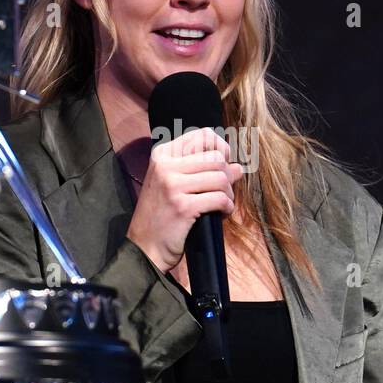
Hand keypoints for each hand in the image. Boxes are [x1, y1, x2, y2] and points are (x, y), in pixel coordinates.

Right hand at [125, 127, 243, 273]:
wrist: (145, 247)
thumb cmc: (161, 215)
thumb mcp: (172, 184)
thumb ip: (200, 170)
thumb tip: (237, 166)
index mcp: (162, 155)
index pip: (202, 135)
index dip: (220, 148)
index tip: (222, 165)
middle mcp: (165, 166)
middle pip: (215, 158)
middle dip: (227, 176)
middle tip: (223, 192)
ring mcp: (173, 185)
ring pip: (221, 177)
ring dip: (228, 193)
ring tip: (221, 204)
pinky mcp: (183, 207)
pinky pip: (220, 198)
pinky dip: (227, 207)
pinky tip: (220, 214)